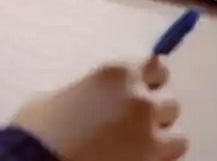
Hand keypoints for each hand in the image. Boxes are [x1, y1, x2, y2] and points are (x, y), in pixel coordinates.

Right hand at [13, 57, 186, 160]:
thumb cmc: (39, 129)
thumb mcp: (59, 96)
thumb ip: (89, 92)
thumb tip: (94, 99)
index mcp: (119, 74)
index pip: (157, 68)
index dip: (152, 81)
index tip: (144, 90)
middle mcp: (141, 100)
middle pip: (170, 102)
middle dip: (156, 114)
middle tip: (136, 126)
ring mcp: (149, 136)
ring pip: (178, 136)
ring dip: (163, 140)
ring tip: (141, 149)